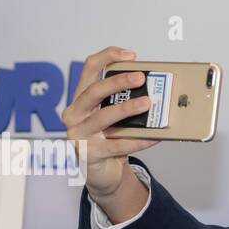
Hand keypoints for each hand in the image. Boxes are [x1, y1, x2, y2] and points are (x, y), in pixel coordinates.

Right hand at [61, 46, 160, 200]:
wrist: (101, 173)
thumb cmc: (108, 140)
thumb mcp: (114, 118)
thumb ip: (123, 103)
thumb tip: (155, 91)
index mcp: (80, 99)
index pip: (88, 69)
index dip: (108, 57)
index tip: (130, 55)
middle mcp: (74, 114)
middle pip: (94, 91)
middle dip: (118, 82)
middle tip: (140, 78)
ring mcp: (78, 135)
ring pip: (103, 116)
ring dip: (127, 108)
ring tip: (147, 103)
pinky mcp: (88, 154)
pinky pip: (117, 145)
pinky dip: (138, 140)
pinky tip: (154, 136)